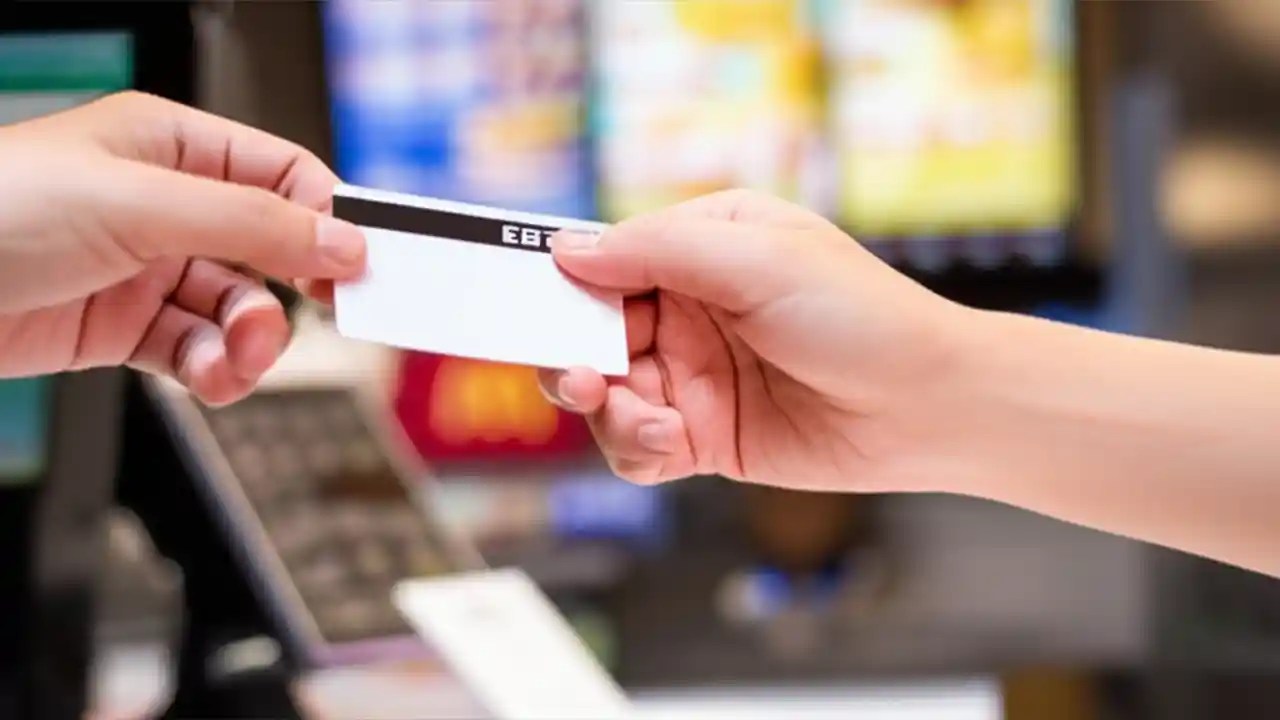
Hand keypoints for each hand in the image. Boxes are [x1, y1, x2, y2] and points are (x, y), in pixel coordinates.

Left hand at [0, 92, 364, 403]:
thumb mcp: (142, 205)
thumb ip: (254, 224)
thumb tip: (343, 240)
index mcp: (173, 147)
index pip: (282, 176)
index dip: (325, 220)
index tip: (357, 266)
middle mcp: (166, 206)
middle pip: (269, 252)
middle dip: (286, 293)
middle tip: (306, 321)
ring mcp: (147, 270)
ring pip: (239, 311)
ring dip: (249, 342)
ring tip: (234, 358)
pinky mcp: (125, 328)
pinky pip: (198, 351)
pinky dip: (213, 371)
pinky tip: (206, 377)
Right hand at [539, 190, 968, 492]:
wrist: (928, 406)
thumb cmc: (859, 313)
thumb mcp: (756, 258)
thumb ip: (654, 251)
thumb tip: (565, 250)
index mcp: (698, 249)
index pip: (603, 260)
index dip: (559, 283)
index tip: (518, 304)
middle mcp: (687, 311)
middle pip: (589, 333)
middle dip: (573, 358)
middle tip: (585, 379)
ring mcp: (692, 376)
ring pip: (604, 397)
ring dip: (609, 413)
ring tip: (653, 422)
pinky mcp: (704, 437)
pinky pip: (636, 448)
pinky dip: (637, 450)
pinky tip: (675, 445)